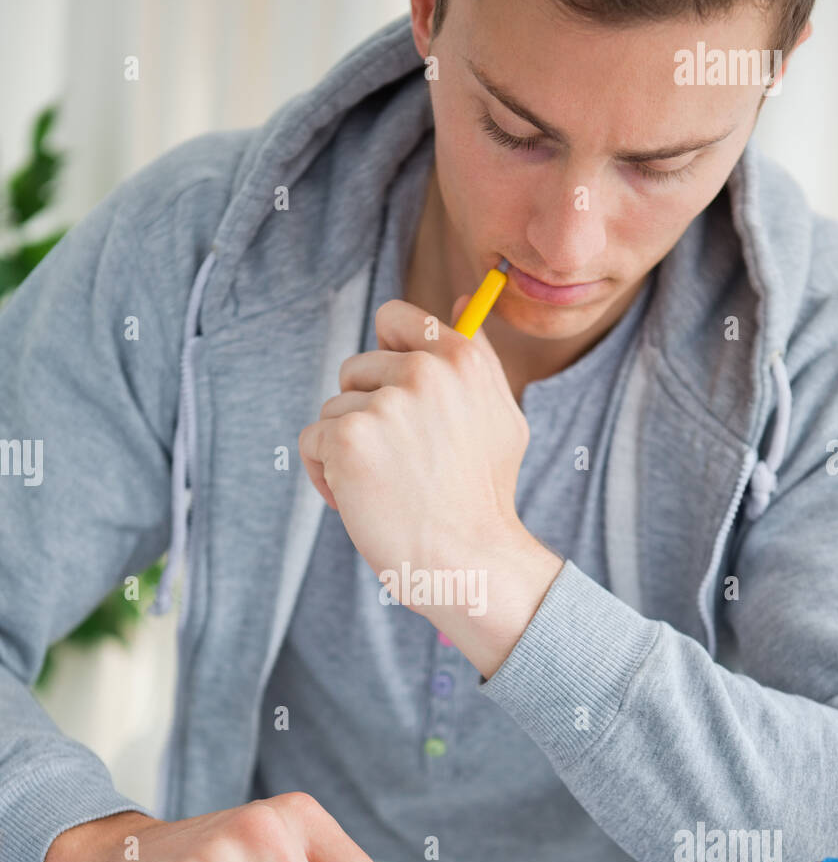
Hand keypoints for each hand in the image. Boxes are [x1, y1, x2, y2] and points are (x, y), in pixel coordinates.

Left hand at [298, 295, 530, 591]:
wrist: (469, 562)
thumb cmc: (483, 497)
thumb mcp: (500, 416)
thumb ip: (477, 357)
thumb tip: (464, 299)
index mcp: (461, 358)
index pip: (394, 318)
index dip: (387, 356)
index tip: (397, 396)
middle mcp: (424, 372)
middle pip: (355, 368)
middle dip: (366, 413)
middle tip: (401, 463)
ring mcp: (383, 405)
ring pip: (334, 409)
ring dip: (347, 448)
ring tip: (385, 486)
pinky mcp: (347, 440)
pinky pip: (313, 442)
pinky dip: (327, 475)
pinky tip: (361, 501)